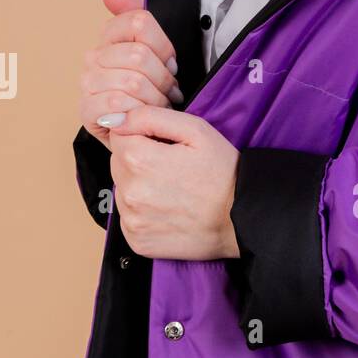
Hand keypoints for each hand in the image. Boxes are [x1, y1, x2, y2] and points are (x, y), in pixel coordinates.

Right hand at [79, 0, 182, 147]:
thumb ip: (137, 15)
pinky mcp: (86, 111)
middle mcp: (94, 57)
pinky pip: (115, 103)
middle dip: (163, 79)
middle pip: (139, 54)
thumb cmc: (156, 94)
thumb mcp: (159, 53)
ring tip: (158, 107)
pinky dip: (136, 112)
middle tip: (168, 93)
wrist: (148, 133)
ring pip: (132, 81)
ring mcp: (88, 83)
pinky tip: (141, 118)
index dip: (164, 47)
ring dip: (155, 100)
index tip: (170, 64)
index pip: (140, 22)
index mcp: (111, 37)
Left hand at [109, 105, 239, 260]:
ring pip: (122, 191)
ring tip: (173, 191)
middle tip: (173, 170)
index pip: (119, 135)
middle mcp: (129, 192)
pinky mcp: (138, 242)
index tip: (166, 147)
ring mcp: (133, 220)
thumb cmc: (223, 172)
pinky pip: (129, 219)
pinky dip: (144, 214)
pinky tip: (169, 211)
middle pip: (118, 164)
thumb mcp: (195, 129)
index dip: (143, 137)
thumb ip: (149, 116)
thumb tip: (113, 119)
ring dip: (140, 188)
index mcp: (138, 159)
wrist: (243, 219)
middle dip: (139, 161)